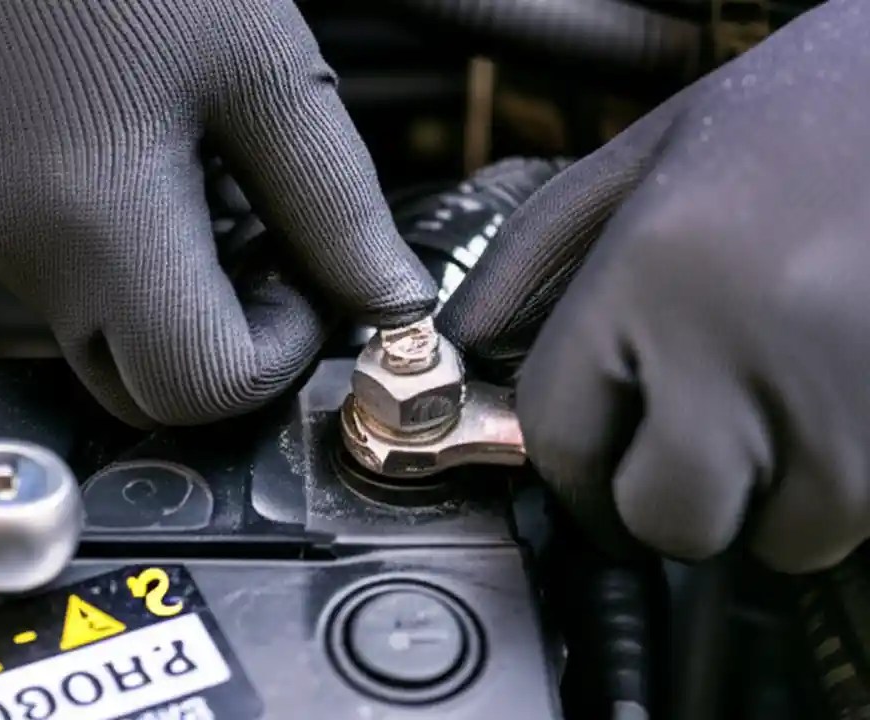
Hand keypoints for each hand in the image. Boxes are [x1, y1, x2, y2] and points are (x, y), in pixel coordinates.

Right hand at [0, 0, 435, 426]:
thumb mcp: (266, 66)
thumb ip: (335, 205)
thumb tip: (389, 298)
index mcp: (94, 216)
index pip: (199, 386)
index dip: (276, 354)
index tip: (307, 281)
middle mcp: (17, 247)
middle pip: (141, 385)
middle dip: (223, 342)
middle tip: (266, 244)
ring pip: (101, 333)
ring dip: (174, 294)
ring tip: (204, 177)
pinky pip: (57, 277)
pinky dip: (119, 253)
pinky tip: (143, 161)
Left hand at [441, 0, 869, 572]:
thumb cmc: (809, 109)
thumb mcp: (649, 155)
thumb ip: (535, 251)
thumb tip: (466, 342)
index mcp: (653, 272)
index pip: (562, 438)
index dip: (569, 474)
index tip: (593, 475)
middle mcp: (741, 345)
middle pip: (665, 518)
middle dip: (667, 500)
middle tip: (693, 442)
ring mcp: (846, 400)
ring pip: (776, 541)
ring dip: (768, 500)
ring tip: (782, 402)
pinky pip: (857, 520)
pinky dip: (838, 486)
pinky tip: (835, 401)